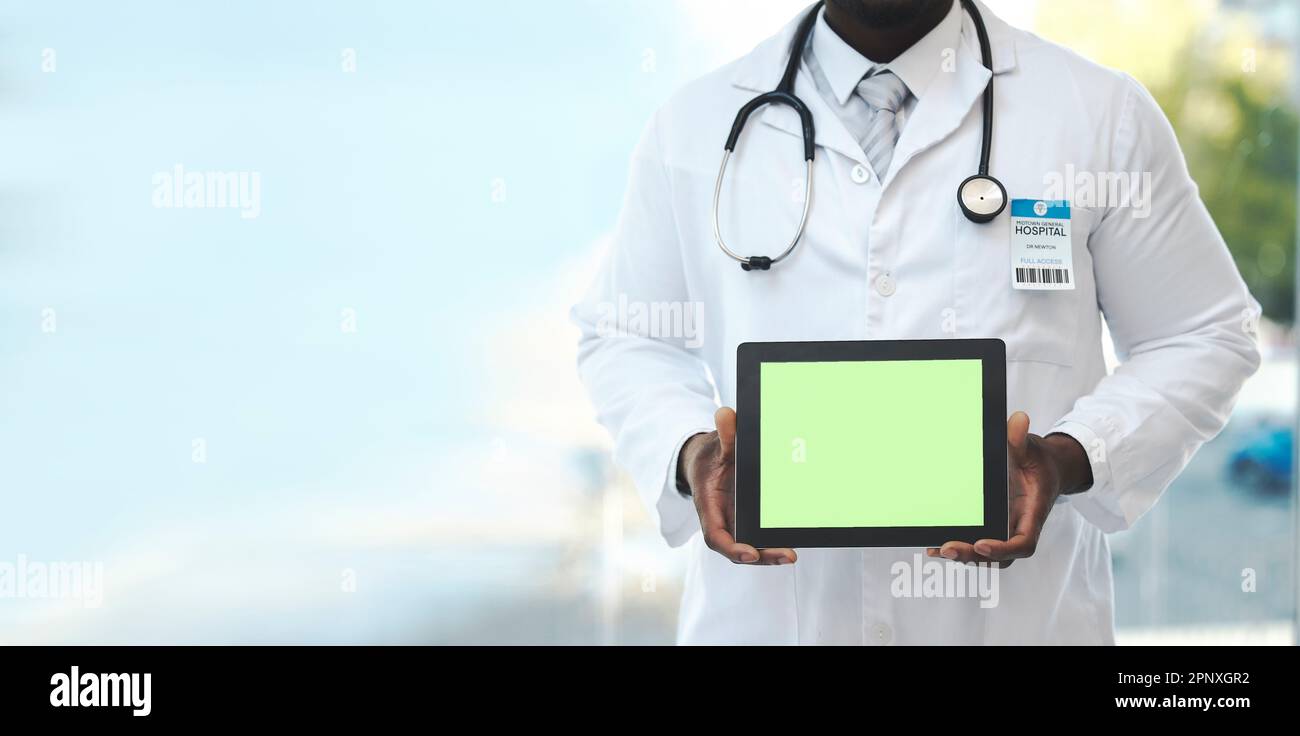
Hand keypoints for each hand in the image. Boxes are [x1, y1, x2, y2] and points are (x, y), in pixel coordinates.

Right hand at [679, 408, 796, 564]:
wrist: (709, 460)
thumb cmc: (711, 456)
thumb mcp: (715, 444)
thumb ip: (723, 434)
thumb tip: (726, 414)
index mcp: (709, 507)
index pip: (716, 537)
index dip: (732, 548)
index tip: (750, 553)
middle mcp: (724, 519)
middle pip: (740, 549)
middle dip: (763, 556)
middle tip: (787, 555)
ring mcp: (738, 522)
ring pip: (753, 546)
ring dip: (772, 553)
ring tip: (791, 553)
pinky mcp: (752, 519)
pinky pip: (763, 533)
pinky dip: (776, 538)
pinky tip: (795, 538)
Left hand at [928, 411, 1091, 567]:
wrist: (1042, 467)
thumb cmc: (1037, 460)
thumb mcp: (1031, 447)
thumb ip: (1022, 438)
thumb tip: (1018, 419)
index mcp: (1033, 513)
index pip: (1023, 543)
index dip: (1003, 549)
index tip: (981, 544)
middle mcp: (1018, 527)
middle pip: (999, 557)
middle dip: (973, 556)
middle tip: (947, 549)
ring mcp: (1005, 529)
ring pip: (986, 555)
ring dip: (962, 556)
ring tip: (937, 550)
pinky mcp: (992, 526)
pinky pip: (975, 542)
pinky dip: (957, 546)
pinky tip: (934, 545)